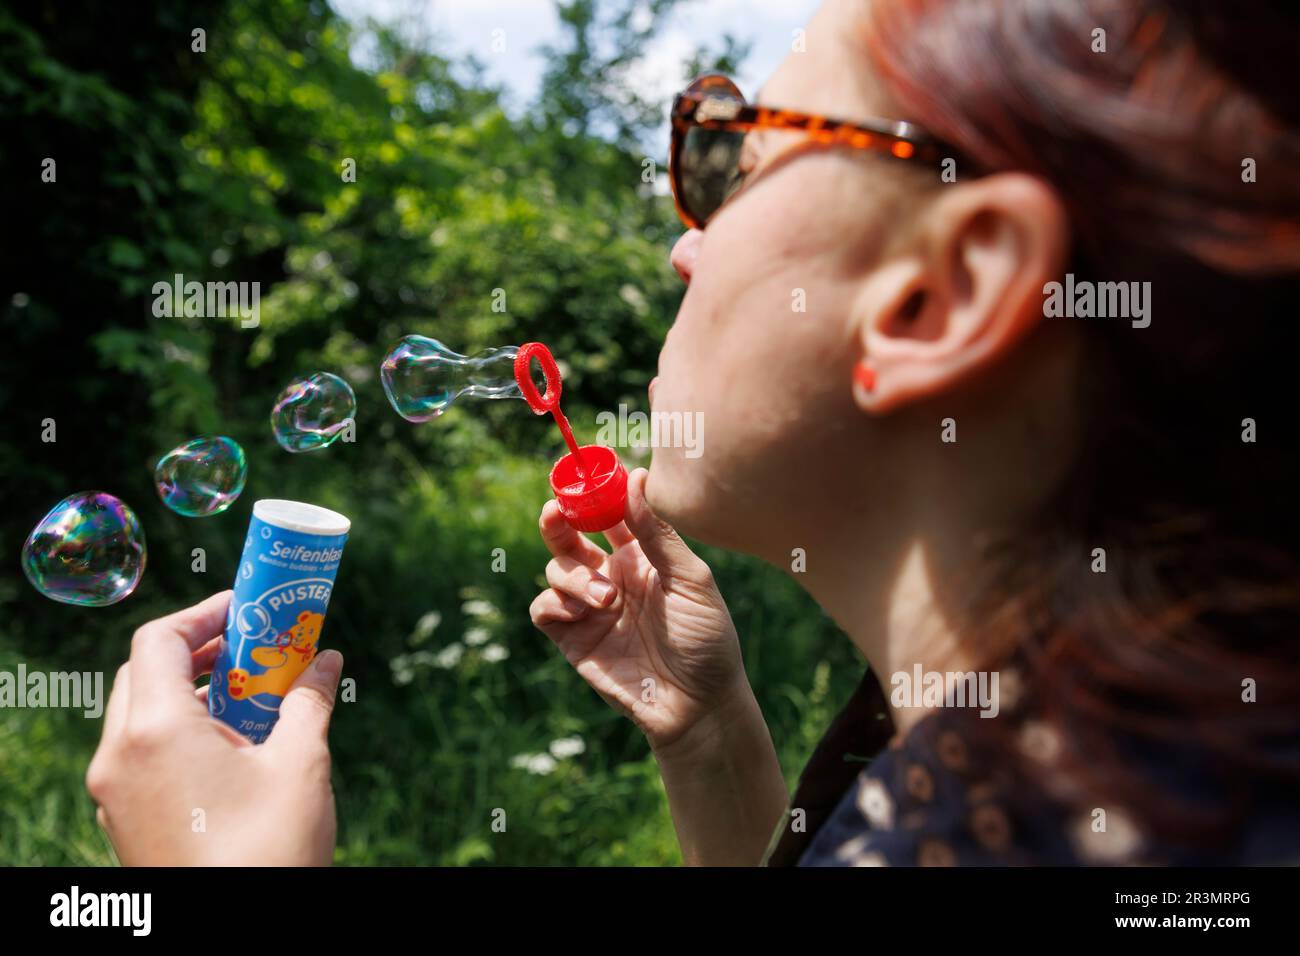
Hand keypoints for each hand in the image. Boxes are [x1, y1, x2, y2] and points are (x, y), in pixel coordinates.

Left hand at [86, 591, 342, 865]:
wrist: (236, 935)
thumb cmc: (268, 850)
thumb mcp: (300, 764)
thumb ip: (310, 700)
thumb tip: (327, 660)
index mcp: (156, 731)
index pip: (159, 641)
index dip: (203, 615)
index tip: (247, 609)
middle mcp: (120, 756)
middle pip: (144, 674)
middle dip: (199, 651)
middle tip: (252, 646)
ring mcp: (117, 793)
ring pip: (140, 716)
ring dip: (191, 692)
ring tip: (251, 696)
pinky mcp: (126, 821)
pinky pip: (142, 755)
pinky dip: (179, 731)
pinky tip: (232, 746)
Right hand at [529, 468, 749, 750]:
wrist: (696, 705)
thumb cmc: (706, 640)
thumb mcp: (691, 579)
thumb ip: (658, 532)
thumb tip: (637, 476)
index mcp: (641, 556)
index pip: (608, 514)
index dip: (594, 494)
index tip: (585, 476)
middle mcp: (611, 575)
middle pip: (569, 535)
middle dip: (557, 519)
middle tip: (556, 511)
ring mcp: (589, 607)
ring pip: (556, 569)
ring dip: (573, 576)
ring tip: (605, 600)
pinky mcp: (573, 638)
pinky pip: (544, 608)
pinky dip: (555, 602)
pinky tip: (582, 612)